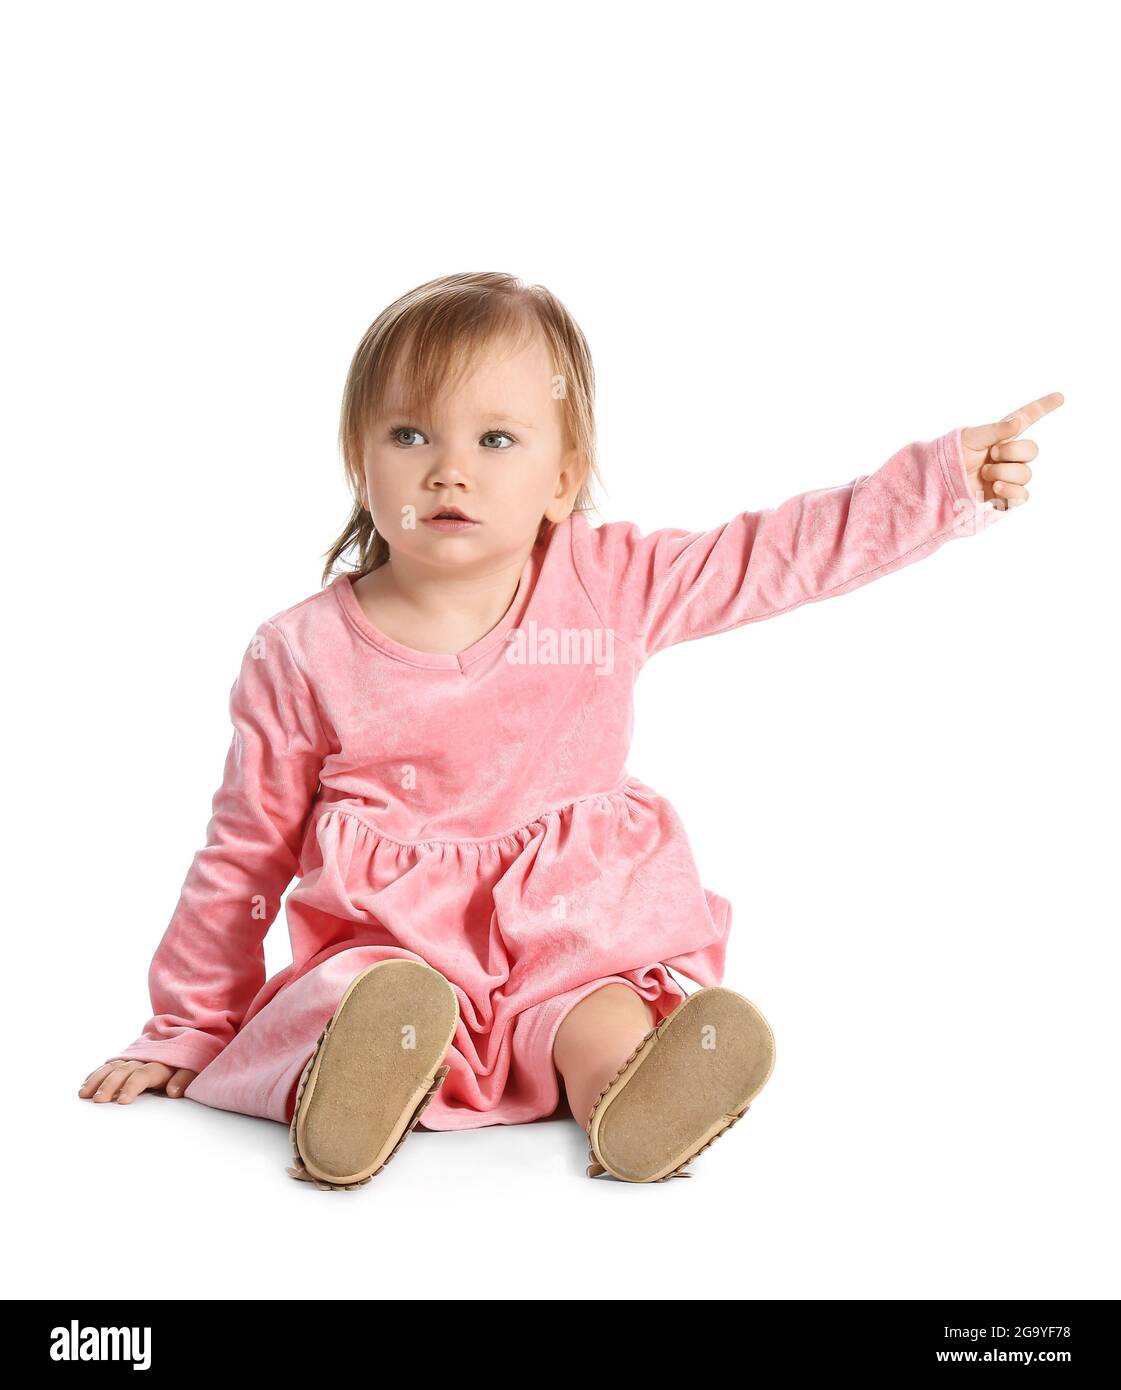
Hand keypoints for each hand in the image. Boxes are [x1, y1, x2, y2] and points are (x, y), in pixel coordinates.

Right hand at [79, 1058, 198, 1103]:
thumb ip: (183, 1079)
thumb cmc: (189, 1059)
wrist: (185, 1036)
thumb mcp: (193, 1069)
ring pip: (111, 1067)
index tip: (121, 1101)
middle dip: (109, 1085)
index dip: (132, 1087)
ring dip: (97, 1080)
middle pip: (123, 1071)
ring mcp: (132, 1057)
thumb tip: (173, 1092)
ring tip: (84, 1094)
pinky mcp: (125, 1058)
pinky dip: (96, 1074)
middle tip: (98, 1100)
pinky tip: (85, 1085)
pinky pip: (108, 1065)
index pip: (142, 1075)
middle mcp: (143, 1059)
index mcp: (159, 1063)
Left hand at [960, 391, 1063, 507]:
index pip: (1027, 418)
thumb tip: (1018, 422)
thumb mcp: (970, 438)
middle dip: (1012, 452)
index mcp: (1002, 435)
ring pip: (1026, 474)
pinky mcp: (1006, 495)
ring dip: (1003, 474)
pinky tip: (995, 489)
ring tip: (984, 475)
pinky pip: (1022, 496)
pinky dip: (1010, 492)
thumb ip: (996, 430)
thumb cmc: (952, 457)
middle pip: (1031, 450)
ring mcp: (1010, 475)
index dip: (1043, 407)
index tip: (1060, 396)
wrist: (940, 483)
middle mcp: (1010, 455)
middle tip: (991, 455)